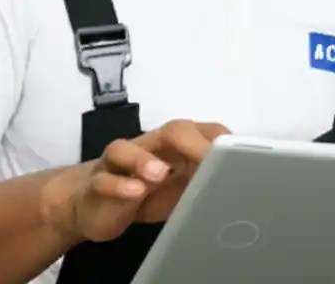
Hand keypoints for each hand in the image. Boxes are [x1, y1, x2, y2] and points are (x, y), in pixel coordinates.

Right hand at [44, 119, 230, 242]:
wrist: (94, 205)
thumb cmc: (147, 192)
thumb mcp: (182, 191)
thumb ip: (204, 184)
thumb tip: (240, 189)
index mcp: (178, 146)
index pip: (205, 132)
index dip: (221, 143)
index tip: (240, 160)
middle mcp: (150, 147)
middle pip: (172, 131)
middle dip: (192, 143)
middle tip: (206, 162)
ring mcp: (120, 164)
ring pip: (127, 149)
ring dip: (145, 160)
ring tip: (160, 174)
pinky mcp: (98, 184)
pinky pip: (104, 179)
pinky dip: (119, 185)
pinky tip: (134, 193)